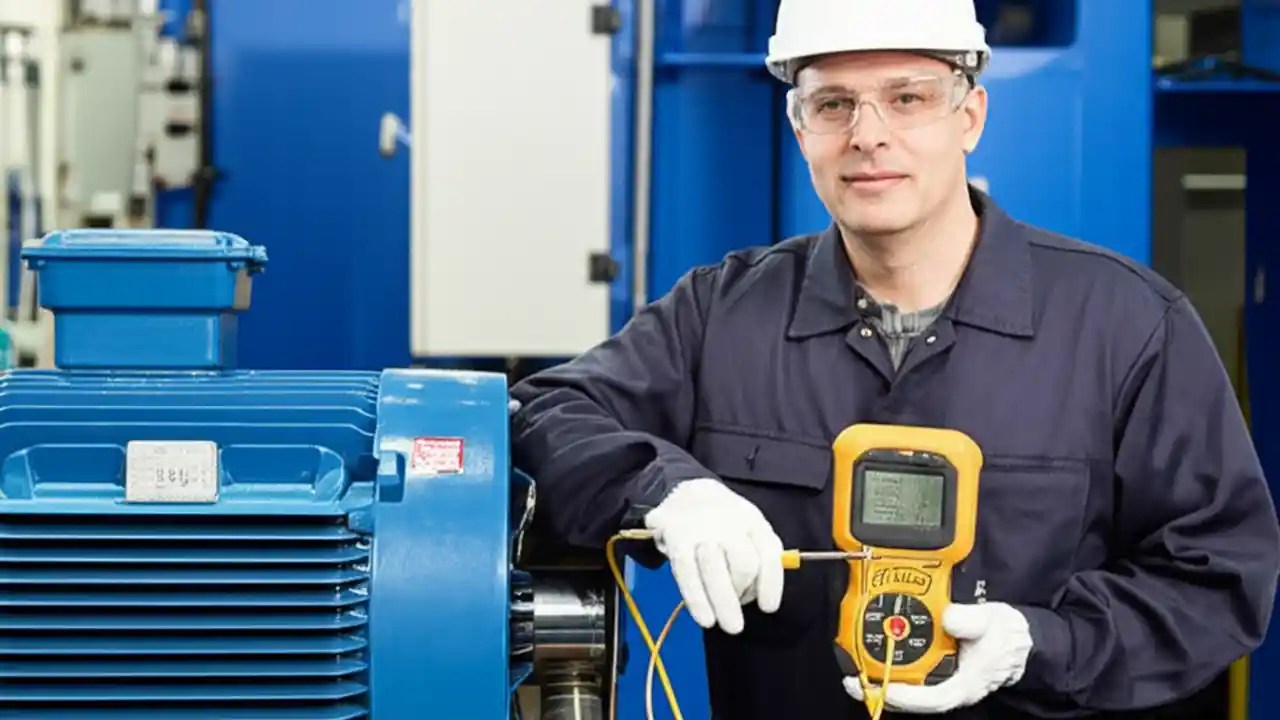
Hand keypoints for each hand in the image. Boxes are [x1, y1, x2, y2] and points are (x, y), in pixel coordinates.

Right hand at [644, 478, 784, 633]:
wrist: (684, 493)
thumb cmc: (724, 521)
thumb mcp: (749, 528)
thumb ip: (761, 556)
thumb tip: (766, 596)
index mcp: (752, 521)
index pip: (768, 553)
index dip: (771, 584)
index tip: (768, 607)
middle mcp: (729, 523)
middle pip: (744, 564)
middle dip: (744, 593)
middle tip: (740, 613)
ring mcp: (701, 530)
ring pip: (715, 570)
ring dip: (724, 602)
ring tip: (728, 625)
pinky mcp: (677, 539)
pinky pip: (687, 573)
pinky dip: (697, 600)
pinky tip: (705, 619)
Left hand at [843, 602, 1032, 712]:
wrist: (1014, 637)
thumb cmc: (1004, 635)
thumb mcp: (992, 621)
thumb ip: (970, 619)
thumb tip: (948, 618)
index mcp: (965, 683)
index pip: (933, 699)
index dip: (907, 697)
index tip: (884, 687)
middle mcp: (949, 686)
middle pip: (911, 698)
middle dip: (881, 691)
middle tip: (854, 681)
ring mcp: (940, 680)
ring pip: (907, 688)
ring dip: (881, 681)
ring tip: (855, 672)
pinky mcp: (934, 670)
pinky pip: (909, 674)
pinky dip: (891, 668)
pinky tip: (874, 658)